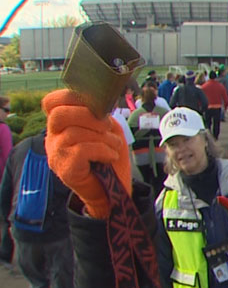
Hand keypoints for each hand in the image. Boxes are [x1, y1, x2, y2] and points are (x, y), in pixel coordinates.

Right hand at [43, 90, 131, 217]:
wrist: (112, 190)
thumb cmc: (109, 158)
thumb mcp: (107, 130)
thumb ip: (99, 114)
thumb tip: (99, 102)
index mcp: (61, 125)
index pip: (51, 102)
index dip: (72, 97)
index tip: (96, 104)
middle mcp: (53, 138)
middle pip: (59, 114)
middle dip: (88, 115)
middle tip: (107, 126)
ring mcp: (56, 153)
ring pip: (74, 133)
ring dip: (103, 137)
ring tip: (114, 146)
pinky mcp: (64, 168)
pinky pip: (82, 149)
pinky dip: (102, 150)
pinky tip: (110, 156)